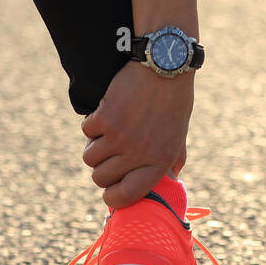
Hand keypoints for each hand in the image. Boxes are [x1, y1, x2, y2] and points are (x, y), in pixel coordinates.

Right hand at [81, 60, 192, 208]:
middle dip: (100, 169)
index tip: (108, 194)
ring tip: (106, 134)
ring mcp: (121, 137)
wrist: (164, 65)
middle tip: (107, 156)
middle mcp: (139, 154)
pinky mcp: (106, 118)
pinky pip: (86, 131)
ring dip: (93, 146)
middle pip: (101, 178)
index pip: (128, 195)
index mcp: (159, 162)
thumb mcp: (178, 135)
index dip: (113, 198)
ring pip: (89, 157)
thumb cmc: (173, 101)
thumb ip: (172, 160)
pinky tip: (106, 113)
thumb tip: (170, 181)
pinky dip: (92, 123)